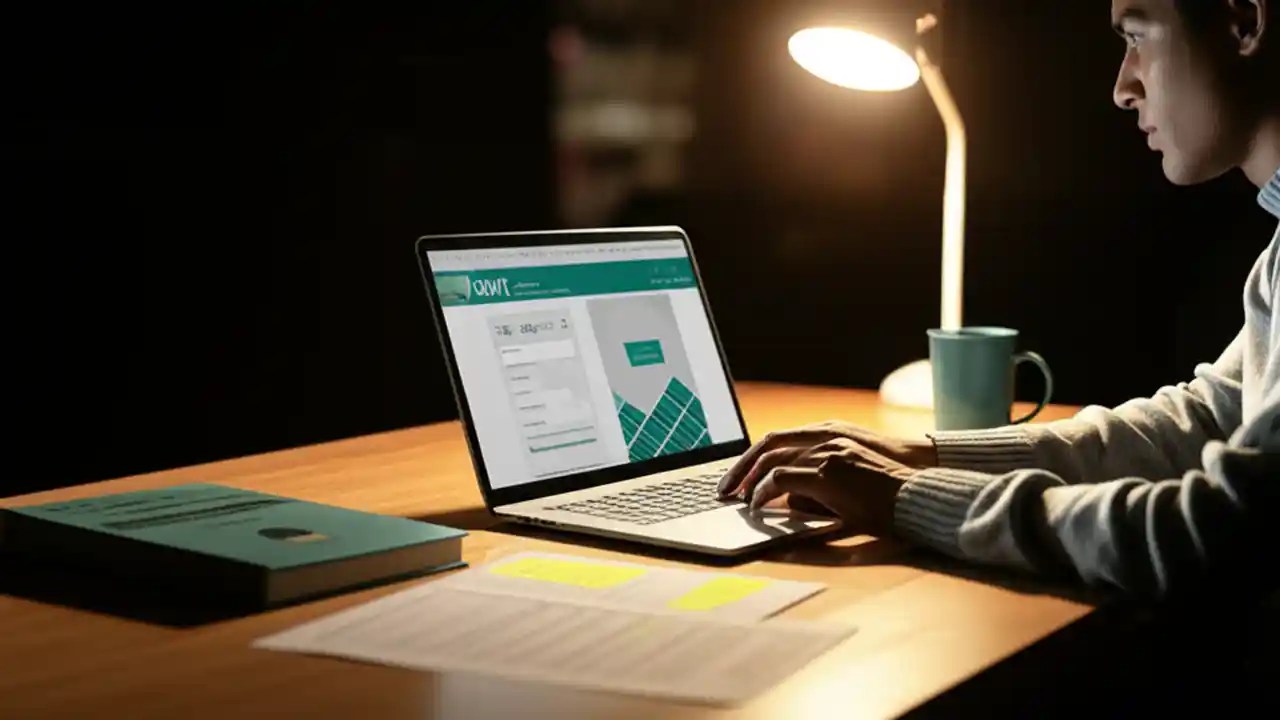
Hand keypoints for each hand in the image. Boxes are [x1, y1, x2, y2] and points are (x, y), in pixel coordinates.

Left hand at [717, 421, 937, 535]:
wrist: (918, 493)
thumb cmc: (888, 492)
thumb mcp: (848, 479)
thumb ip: (817, 483)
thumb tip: (785, 500)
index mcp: (829, 433)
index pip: (779, 438)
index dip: (754, 456)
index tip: (738, 475)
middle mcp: (826, 437)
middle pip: (769, 444)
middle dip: (741, 467)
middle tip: (724, 488)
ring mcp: (827, 453)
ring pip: (772, 461)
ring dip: (748, 481)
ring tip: (735, 500)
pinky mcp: (829, 474)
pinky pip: (781, 480)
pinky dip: (762, 492)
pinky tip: (756, 506)